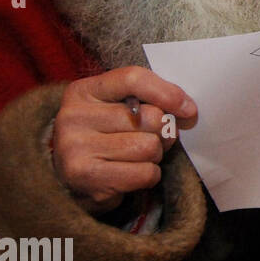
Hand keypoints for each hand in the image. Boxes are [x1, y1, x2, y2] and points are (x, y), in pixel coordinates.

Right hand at [52, 66, 196, 214]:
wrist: (71, 181)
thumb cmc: (107, 138)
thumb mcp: (119, 108)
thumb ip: (149, 99)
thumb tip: (187, 110)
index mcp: (83, 91)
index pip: (133, 79)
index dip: (168, 93)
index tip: (188, 109)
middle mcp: (73, 116)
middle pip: (151, 117)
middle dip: (162, 132)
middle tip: (150, 139)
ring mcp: (75, 148)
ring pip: (149, 147)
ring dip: (154, 155)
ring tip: (135, 157)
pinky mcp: (85, 177)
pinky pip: (145, 173)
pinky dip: (148, 176)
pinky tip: (129, 174)